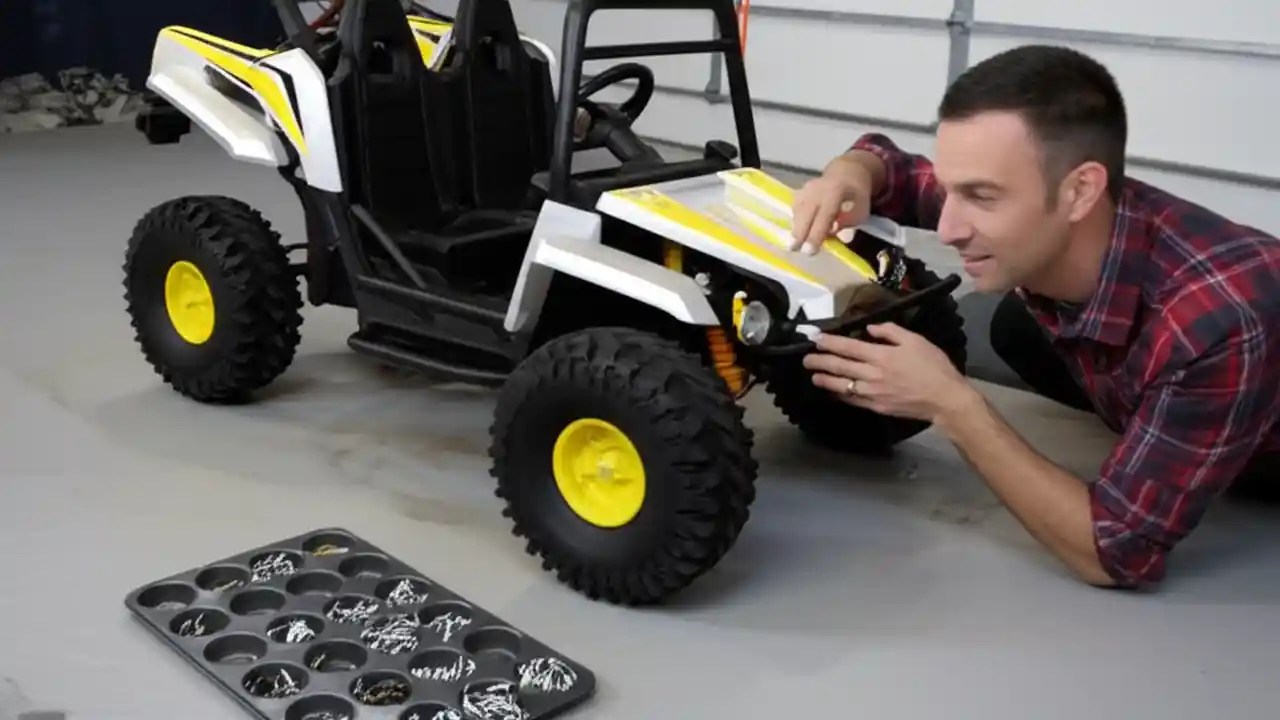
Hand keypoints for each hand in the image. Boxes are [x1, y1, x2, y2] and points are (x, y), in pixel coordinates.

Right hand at [790, 156, 873, 253]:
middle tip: (794, 249)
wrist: (846, 173)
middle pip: (805, 213)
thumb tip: (838, 235)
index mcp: (835, 192)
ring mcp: (806, 189)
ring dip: (795, 228)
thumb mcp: (861, 211)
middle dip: (799, 233)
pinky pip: (795, 209)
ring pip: (797, 211)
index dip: (815, 235)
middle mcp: (817, 189)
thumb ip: (849, 223)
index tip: (810, 251)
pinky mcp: (800, 191)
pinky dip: (795, 220)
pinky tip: (797, 231)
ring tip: (794, 244)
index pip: (823, 216)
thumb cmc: (856, 196)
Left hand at [802, 322, 972, 421]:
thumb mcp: (915, 340)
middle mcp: (872, 374)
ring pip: (842, 386)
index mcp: (881, 355)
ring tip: (813, 376)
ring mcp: (872, 393)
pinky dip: (841, 395)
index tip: (816, 339)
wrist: (945, 399)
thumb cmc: (933, 366)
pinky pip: (853, 400)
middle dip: (820, 361)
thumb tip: (869, 329)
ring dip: (825, 380)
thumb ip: (890, 332)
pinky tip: (833, 392)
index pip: (848, 347)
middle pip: (839, 366)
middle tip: (805, 358)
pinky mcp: (876, 407)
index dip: (829, 342)